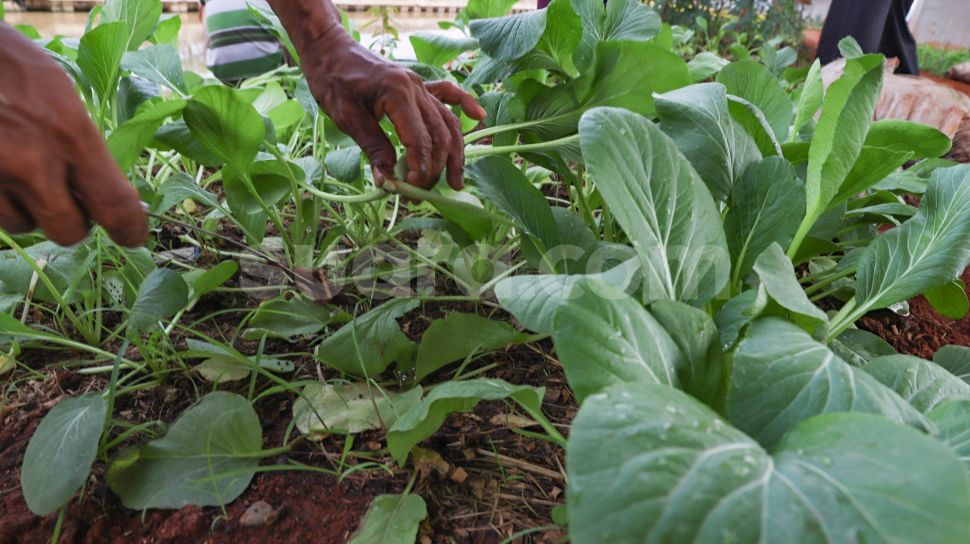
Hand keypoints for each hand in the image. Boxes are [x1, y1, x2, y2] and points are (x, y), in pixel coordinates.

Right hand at [0, 24, 146, 246]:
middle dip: (76, 222)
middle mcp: (32, 162)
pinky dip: (3, 202)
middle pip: (69, 232)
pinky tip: (3, 171)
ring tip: (28, 176)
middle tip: (73, 201)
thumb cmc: (14, 66)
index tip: (132, 233)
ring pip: (24, 226)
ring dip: (32, 212)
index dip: (130, 229)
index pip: (114, 206)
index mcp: (71, 135)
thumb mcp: (64, 97)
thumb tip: (108, 193)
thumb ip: (87, 148)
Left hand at [301, 28, 485, 189]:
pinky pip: (448, 95)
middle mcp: (416, 88)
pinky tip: (479, 117)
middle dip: (433, 168)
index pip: (419, 139)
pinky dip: (465, 105)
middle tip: (419, 193)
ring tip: (455, 181)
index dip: (418, 167)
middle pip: (438, 135)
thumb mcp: (346, 116)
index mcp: (397, 93)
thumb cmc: (333, 80)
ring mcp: (420, 85)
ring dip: (454, 153)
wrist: (330, 49)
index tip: (410, 188)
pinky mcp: (419, 85)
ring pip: (447, 123)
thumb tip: (388, 180)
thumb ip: (372, 146)